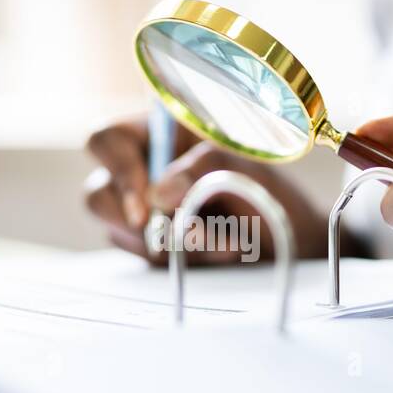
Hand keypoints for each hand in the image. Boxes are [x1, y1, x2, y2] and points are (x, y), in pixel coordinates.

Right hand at [83, 117, 326, 264]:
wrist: (293, 238)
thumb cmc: (271, 191)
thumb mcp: (245, 168)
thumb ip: (203, 168)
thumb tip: (157, 195)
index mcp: (159, 133)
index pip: (106, 140)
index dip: (118, 169)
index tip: (148, 202)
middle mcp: (142, 170)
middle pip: (99, 195)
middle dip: (144, 222)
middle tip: (190, 234)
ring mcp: (142, 211)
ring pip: (123, 232)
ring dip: (175, 243)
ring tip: (227, 240)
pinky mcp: (151, 245)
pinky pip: (146, 258)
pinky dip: (183, 260)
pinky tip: (221, 250)